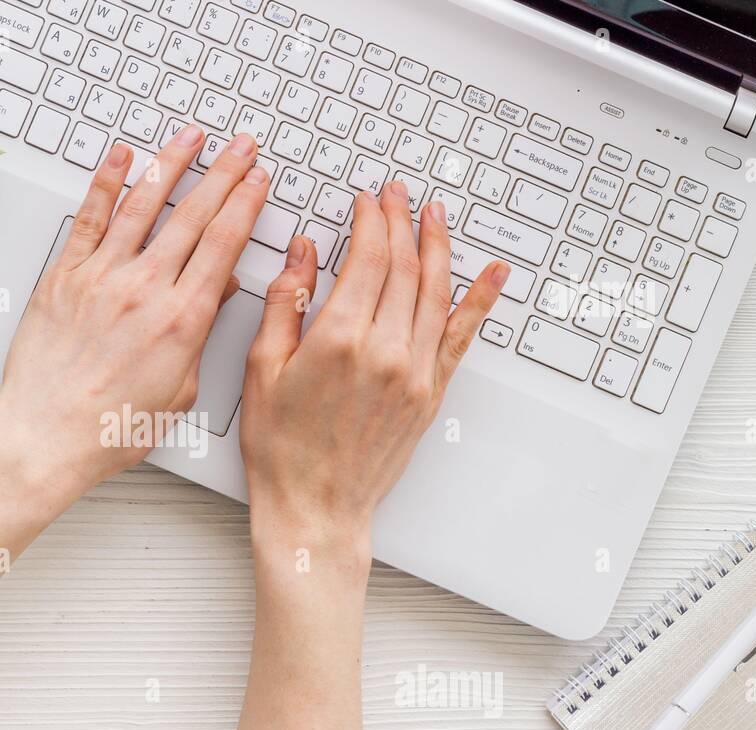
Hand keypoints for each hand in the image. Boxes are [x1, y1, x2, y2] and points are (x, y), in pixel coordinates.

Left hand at [0, 126, 268, 503]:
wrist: (46, 435)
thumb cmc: (110, 426)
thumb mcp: (180, 390)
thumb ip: (201, 335)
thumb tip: (218, 293)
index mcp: (182, 319)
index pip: (224, 243)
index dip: (245, 204)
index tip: (258, 180)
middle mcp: (144, 289)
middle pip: (193, 215)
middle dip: (224, 173)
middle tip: (241, 147)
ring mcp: (101, 278)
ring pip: (144, 205)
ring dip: (172, 164)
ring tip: (191, 138)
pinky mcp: (64, 278)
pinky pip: (89, 219)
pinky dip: (106, 184)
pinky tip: (121, 159)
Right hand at [241, 182, 508, 560]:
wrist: (314, 507)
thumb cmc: (281, 449)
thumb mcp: (261, 369)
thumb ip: (285, 303)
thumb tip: (303, 252)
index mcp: (339, 340)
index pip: (367, 258)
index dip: (369, 221)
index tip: (365, 201)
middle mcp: (385, 351)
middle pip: (404, 267)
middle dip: (401, 222)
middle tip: (397, 195)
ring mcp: (415, 373)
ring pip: (437, 291)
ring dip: (438, 246)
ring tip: (435, 215)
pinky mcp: (430, 394)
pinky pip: (462, 336)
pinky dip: (481, 300)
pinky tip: (494, 275)